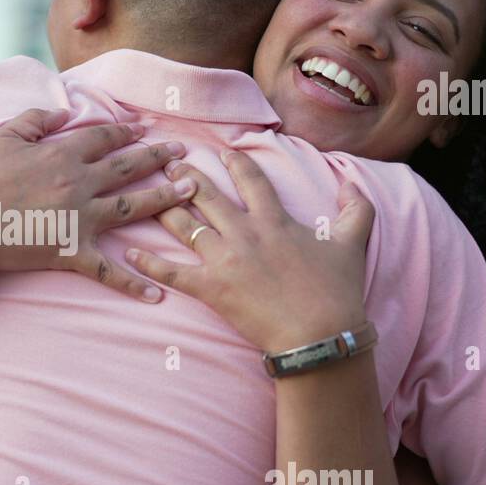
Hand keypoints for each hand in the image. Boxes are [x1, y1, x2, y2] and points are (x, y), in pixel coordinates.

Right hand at [0, 107, 197, 301]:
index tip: (144, 128)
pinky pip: (108, 270)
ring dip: (164, 200)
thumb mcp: (2, 136)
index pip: (104, 138)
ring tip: (190, 195)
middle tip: (184, 153)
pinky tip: (156, 294)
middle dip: (159, 157)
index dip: (126, 131)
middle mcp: (78, 183)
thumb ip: (35, 120)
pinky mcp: (70, 251)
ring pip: (132, 208)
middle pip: (128, 167)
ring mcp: (78, 218)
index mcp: (62, 154)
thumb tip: (62, 113)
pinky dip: (133, 284)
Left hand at [124, 149, 374, 350]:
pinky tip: (129, 251)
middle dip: (185, 175)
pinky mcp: (211, 289)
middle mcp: (245, 233)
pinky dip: (148, 262)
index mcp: (275, 220)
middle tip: (168, 161)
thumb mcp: (352, 243)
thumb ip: (356, 208)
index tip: (222, 150)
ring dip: (164, 207)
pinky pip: (172, 272)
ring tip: (146, 192)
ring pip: (185, 226)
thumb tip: (353, 182)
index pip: (251, 180)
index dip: (236, 162)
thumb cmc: (337, 292)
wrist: (319, 335)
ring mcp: (225, 260)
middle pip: (207, 196)